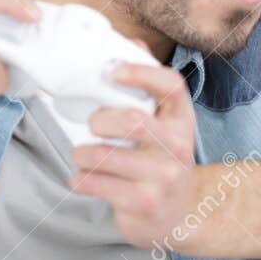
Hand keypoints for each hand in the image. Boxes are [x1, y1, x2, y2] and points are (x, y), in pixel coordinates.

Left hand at [68, 59, 197, 249]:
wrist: (181, 216)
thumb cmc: (162, 163)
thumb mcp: (165, 126)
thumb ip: (148, 88)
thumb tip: (132, 43)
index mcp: (181, 122)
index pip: (172, 86)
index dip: (142, 72)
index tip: (114, 70)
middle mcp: (177, 149)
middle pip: (132, 121)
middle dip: (100, 120)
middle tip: (93, 125)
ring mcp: (162, 179)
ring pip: (104, 156)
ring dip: (82, 153)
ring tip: (83, 156)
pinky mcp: (142, 204)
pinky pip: (94, 183)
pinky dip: (79, 179)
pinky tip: (84, 179)